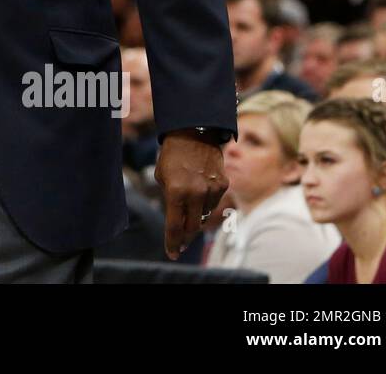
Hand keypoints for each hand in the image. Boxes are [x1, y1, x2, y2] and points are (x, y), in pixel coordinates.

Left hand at [153, 128, 228, 259]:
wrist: (193, 132)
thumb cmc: (172, 155)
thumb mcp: (162, 177)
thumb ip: (170, 200)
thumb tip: (177, 220)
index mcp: (176, 191)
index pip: (175, 226)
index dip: (173, 242)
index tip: (172, 253)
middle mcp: (196, 193)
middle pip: (191, 227)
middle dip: (184, 236)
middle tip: (179, 242)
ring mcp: (212, 189)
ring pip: (204, 216)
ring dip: (195, 219)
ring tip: (188, 214)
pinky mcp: (223, 185)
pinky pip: (213, 203)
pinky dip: (205, 205)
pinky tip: (199, 197)